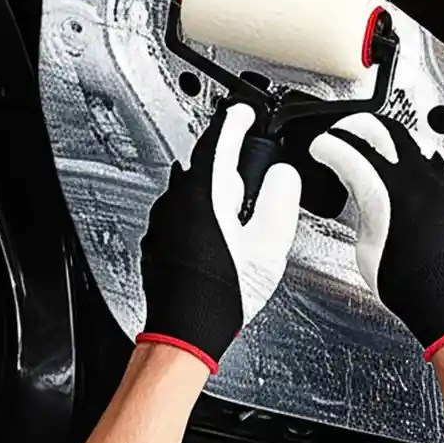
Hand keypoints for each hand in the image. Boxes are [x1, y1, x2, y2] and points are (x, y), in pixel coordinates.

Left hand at [138, 103, 300, 372]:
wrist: (185, 330)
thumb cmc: (223, 293)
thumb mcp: (269, 246)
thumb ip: (281, 201)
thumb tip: (283, 176)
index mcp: (205, 194)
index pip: (220, 141)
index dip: (236, 121)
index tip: (244, 112)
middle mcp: (177, 200)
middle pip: (209, 167)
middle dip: (234, 170)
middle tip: (257, 183)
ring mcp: (163, 220)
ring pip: (196, 192)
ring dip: (220, 197)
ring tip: (242, 224)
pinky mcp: (159, 238)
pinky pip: (185, 213)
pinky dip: (205, 217)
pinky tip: (222, 243)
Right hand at [309, 113, 443, 359]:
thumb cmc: (413, 289)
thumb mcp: (368, 248)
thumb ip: (364, 211)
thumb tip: (362, 193)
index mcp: (387, 191)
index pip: (348, 151)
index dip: (328, 146)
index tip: (321, 148)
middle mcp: (421, 179)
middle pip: (383, 130)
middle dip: (356, 127)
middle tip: (344, 133)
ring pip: (416, 140)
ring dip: (390, 139)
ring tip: (377, 146)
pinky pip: (443, 161)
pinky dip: (422, 158)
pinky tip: (418, 166)